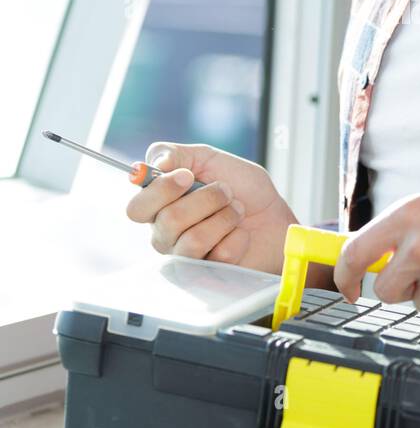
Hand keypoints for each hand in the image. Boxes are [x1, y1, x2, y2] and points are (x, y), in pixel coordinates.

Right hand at [125, 141, 294, 272]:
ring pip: (194, 240)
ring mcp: (185, 256)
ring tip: (237, 210)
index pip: (136, 209)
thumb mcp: (209, 158)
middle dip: (206, 200)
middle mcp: (165, 234)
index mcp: (160, 206)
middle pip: (168, 221)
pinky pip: (219, 254)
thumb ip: (175, 153)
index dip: (160, 191)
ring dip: (225, 218)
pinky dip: (238, 236)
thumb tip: (155, 163)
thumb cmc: (242, 188)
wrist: (275, 215)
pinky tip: (241, 234)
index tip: (187, 176)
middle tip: (225, 191)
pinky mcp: (208, 273)